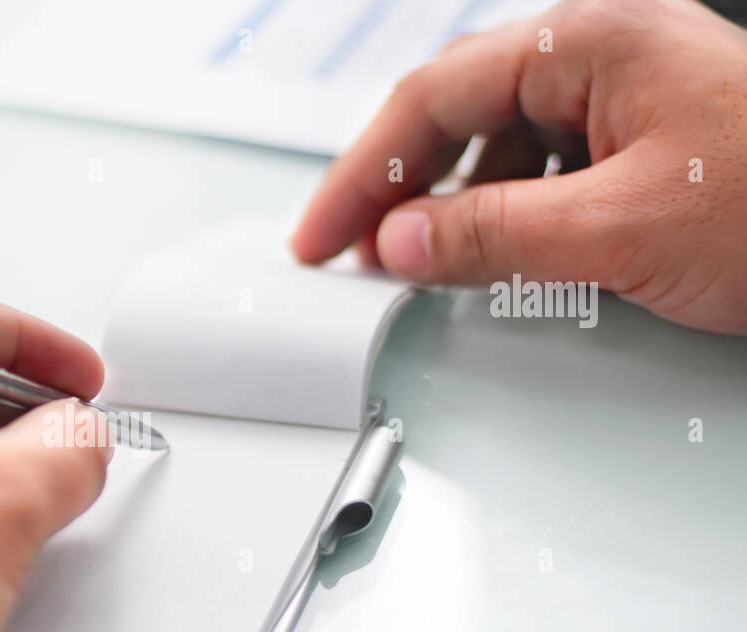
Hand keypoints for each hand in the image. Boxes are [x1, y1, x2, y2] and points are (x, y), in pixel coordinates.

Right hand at [291, 0, 746, 333]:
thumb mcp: (621, 230)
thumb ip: (494, 234)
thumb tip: (403, 242)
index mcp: (595, 40)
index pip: (435, 96)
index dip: (363, 172)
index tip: (322, 234)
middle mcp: (605, 55)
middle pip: (457, 110)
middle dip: (396, 184)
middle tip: (349, 250)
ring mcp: (625, 98)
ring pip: (496, 142)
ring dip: (445, 203)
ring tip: (412, 260)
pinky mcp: (640, 146)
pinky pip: (540, 168)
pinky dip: (497, 213)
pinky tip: (485, 251)